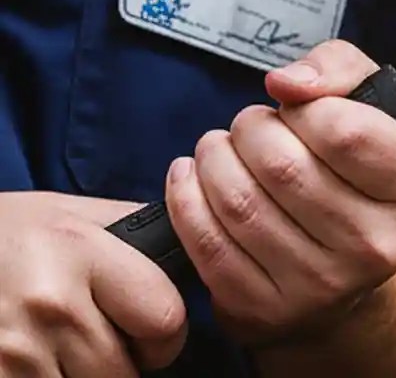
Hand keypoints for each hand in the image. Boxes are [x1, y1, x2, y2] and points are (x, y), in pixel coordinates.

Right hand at [0, 191, 186, 376]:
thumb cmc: (6, 235)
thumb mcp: (70, 214)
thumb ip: (134, 233)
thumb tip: (195, 245)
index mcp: (81, 252)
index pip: (166, 318)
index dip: (165, 332)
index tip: (150, 328)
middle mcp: (50, 304)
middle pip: (127, 370)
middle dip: (123, 364)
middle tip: (100, 343)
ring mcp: (15, 352)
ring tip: (63, 351)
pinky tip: (37, 364)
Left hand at [166, 40, 395, 344]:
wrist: (345, 266)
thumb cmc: (354, 170)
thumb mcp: (370, 106)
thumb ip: (338, 69)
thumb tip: (286, 83)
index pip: (344, 131)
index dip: (305, 108)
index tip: (299, 110)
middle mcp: (379, 246)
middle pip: (283, 166)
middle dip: (250, 129)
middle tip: (252, 128)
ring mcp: (323, 286)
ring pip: (239, 202)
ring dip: (213, 158)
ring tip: (221, 148)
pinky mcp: (267, 310)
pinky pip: (207, 242)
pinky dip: (187, 198)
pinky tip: (194, 178)